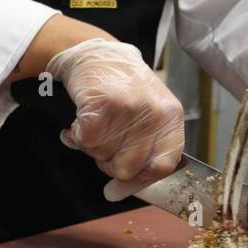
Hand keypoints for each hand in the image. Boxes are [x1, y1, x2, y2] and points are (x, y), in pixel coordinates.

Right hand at [45, 39, 184, 199]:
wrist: (98, 53)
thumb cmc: (124, 88)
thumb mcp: (148, 113)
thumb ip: (143, 151)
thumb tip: (116, 193)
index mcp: (171, 116)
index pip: (164, 164)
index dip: (143, 180)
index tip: (122, 185)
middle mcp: (154, 113)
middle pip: (128, 168)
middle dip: (109, 163)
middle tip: (103, 145)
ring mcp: (128, 108)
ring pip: (102, 156)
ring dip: (92, 146)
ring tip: (95, 124)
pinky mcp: (101, 104)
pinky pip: (85, 141)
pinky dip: (76, 137)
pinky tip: (77, 124)